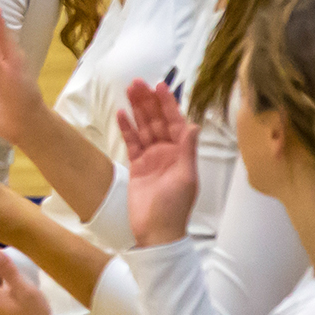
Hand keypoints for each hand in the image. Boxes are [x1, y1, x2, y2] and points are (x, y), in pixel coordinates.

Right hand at [117, 80, 200, 247]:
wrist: (156, 232)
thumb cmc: (174, 207)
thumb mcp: (186, 178)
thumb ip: (187, 150)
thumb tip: (194, 125)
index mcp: (182, 153)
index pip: (175, 122)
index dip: (167, 104)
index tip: (159, 86)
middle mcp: (167, 152)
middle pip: (157, 121)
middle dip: (148, 102)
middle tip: (137, 82)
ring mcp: (151, 158)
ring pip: (143, 128)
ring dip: (136, 109)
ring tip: (128, 91)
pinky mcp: (137, 166)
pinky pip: (131, 143)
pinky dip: (127, 128)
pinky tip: (121, 114)